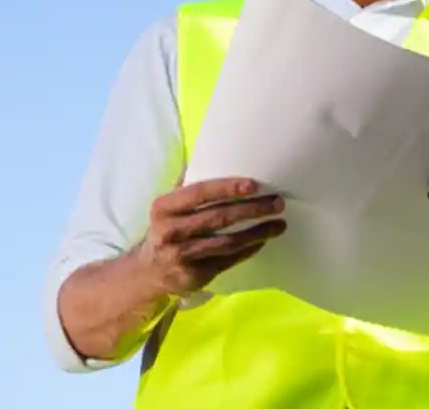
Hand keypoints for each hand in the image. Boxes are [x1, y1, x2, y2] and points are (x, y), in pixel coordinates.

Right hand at [135, 177, 285, 296]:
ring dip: (257, 232)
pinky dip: (248, 249)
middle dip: (252, 210)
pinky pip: (228, 259)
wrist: (149, 272)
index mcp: (164, 208)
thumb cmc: (167, 228)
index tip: (254, 185)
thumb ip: (187, 185)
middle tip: (278, 203)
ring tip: (279, 224)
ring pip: (227, 242)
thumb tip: (211, 152)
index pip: (199, 193)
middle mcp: (171, 231)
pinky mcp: (195, 275)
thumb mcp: (168, 206)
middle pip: (218, 218)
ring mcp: (182, 256)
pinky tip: (263, 240)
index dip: (227, 188)